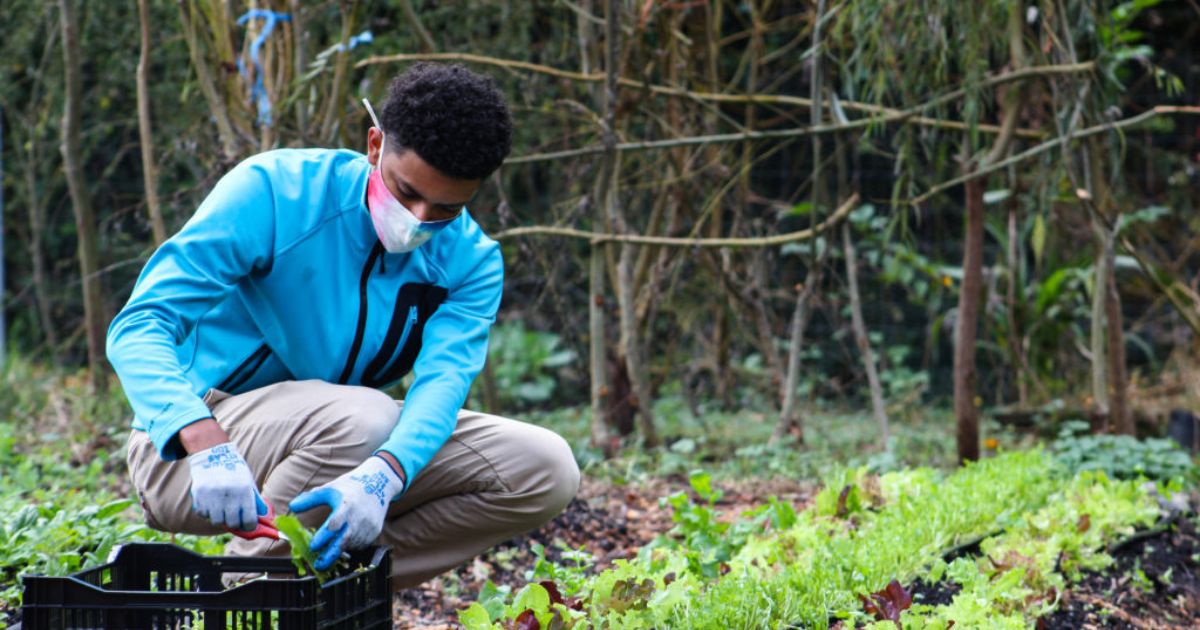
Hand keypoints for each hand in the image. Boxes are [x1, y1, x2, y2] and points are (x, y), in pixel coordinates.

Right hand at [187, 442, 266, 530]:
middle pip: (232, 523)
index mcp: (244, 489)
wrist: (213, 455)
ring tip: (222, 509)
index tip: (248, 526)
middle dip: (234, 523)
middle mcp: (228, 493)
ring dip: (220, 518)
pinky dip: (207, 512)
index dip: (249, 526)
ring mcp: (211, 494)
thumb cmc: (234, 471)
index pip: (249, 519)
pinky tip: (211, 503)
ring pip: (216, 520)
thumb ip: (254, 500)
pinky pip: (203, 513)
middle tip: (234, 519)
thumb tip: (262, 519)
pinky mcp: (198, 494)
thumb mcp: (248, 481)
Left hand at [288, 456, 403, 569]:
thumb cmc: (349, 487)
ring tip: (327, 554)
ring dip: (339, 551)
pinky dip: (350, 547)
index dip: (324, 537)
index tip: (313, 546)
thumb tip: (291, 507)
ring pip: (351, 545)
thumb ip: (310, 499)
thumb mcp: (330, 489)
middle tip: (318, 565)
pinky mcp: (375, 532)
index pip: (335, 524)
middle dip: (330, 555)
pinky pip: (360, 545)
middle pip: (343, 541)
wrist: (378, 484)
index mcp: (346, 505)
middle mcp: (359, 517)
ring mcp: (368, 526)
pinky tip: (343, 543)